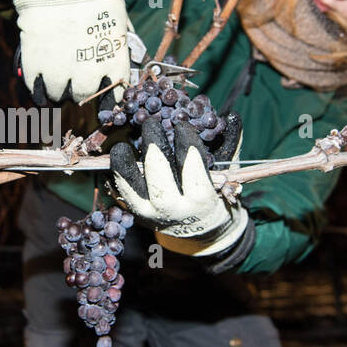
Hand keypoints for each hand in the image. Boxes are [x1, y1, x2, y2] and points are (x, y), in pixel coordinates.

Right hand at [8, 0, 130, 104]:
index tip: (106, 101)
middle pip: (85, 95)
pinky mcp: (34, 56)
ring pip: (59, 94)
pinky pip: (36, 87)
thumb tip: (123, 66)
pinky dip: (39, 93)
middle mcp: (87, 60)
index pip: (116, 88)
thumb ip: (119, 41)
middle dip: (83, 94)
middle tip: (78, 87)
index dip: (111, 99)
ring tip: (59, 85)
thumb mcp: (115, 12)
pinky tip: (42, 93)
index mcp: (112, 49)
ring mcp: (59, 60)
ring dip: (60, 93)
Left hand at [110, 114, 251, 259]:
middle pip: (159, 181)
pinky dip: (115, 174)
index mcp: (201, 201)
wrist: (201, 230)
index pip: (192, 172)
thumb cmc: (215, 194)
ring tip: (121, 146)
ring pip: (131, 191)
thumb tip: (231, 116)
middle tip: (151, 124)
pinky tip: (115, 157)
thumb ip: (230, 146)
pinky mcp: (134, 212)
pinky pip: (119, 192)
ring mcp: (150, 214)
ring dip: (123, 166)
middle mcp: (173, 211)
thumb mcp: (228, 174)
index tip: (182, 124)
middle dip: (154, 150)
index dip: (186, 146)